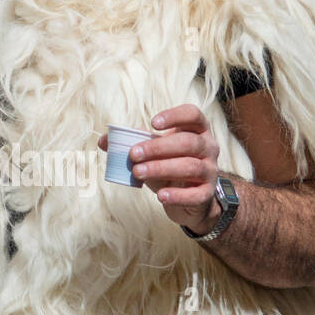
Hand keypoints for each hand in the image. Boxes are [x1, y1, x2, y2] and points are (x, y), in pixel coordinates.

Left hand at [98, 104, 220, 233]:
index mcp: (197, 130)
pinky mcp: (206, 194)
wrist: (189, 199)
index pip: (193, 115)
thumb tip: (104, 141)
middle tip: (133, 154)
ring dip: (161, 168)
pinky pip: (194, 194)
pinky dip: (177, 195)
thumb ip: (131, 144)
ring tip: (138, 172)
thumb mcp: (153, 153)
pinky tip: (160, 195)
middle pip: (188, 142)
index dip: (175, 116)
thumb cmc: (170, 167)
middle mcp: (208, 147)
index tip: (152, 123)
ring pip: (190, 166)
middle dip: (158, 147)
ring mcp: (210, 171)